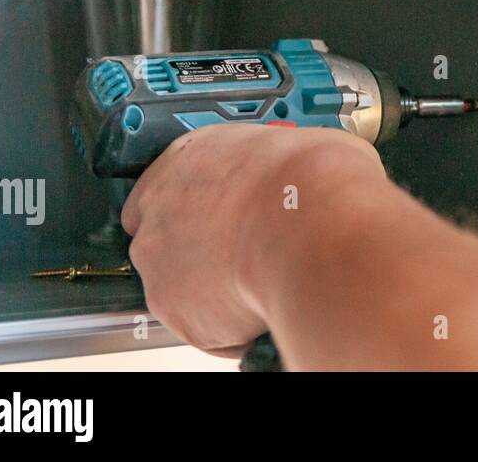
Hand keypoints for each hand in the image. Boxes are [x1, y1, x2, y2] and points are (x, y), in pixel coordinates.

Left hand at [121, 123, 386, 356]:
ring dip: (222, 292)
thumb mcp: (302, 146)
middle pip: (170, 240)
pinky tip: (272, 306)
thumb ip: (277, 169)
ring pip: (188, 290)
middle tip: (254, 255)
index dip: (201, 208)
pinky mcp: (176, 313)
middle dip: (207, 253)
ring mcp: (160, 264)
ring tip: (272, 283)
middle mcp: (160, 207)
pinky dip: (240, 329)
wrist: (315, 226)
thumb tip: (304, 181)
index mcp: (188, 156)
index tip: (226, 220)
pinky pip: (211, 331)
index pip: (169, 186)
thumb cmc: (316, 179)